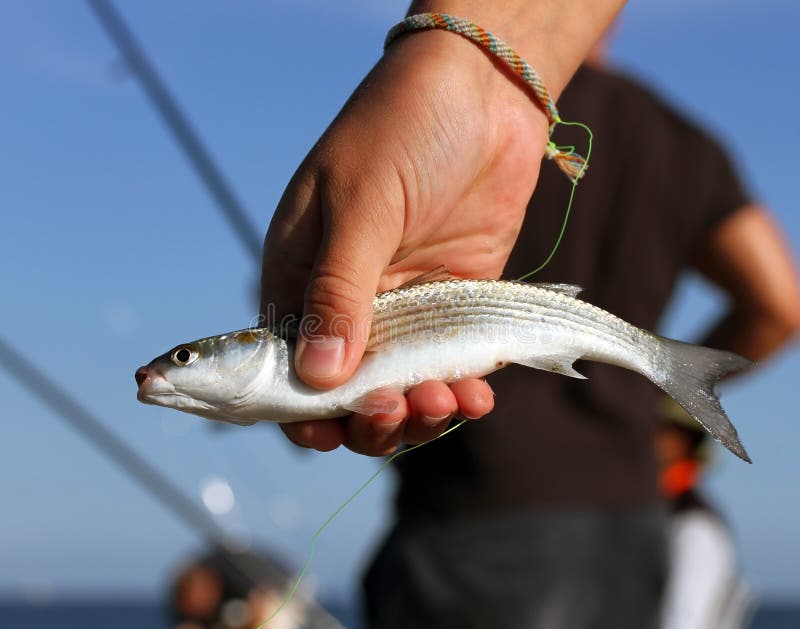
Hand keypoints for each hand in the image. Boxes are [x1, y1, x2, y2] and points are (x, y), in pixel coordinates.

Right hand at [261, 31, 548, 454]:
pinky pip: (451, 365)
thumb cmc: (401, 130)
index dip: (301, 408)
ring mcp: (404, 306)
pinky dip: (461, 390)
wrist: (482, 91)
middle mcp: (348, 301)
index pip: (285, 365)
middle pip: (346, 392)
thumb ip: (339, 291)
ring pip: (402, 388)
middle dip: (370, 417)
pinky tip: (474, 394)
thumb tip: (318, 377)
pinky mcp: (455, 305)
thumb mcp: (359, 206)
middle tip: (397, 407)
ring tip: (445, 399)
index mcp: (300, 276)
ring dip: (419, 412)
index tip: (329, 431)